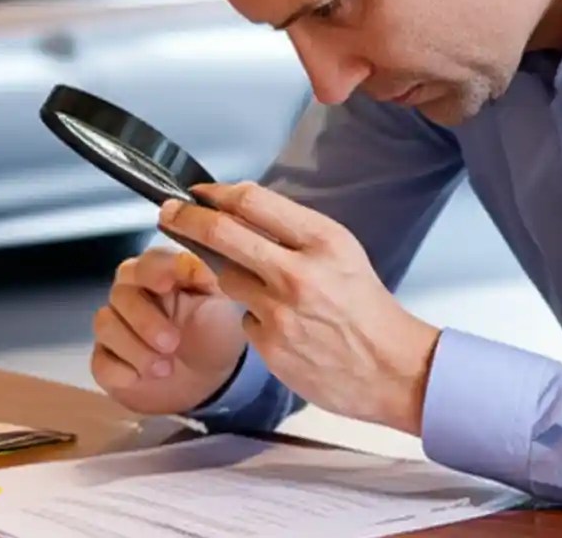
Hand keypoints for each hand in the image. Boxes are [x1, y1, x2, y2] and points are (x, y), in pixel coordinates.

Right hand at [91, 247, 247, 415]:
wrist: (209, 377)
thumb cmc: (214, 331)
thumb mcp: (225, 304)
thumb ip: (211, 282)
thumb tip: (197, 265)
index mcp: (160, 274)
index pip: (150, 262)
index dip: (155, 270)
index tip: (167, 285)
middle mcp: (130, 294)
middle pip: (121, 294)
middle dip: (145, 320)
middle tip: (171, 344)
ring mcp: (115, 327)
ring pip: (106, 325)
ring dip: (134, 349)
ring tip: (165, 369)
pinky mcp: (106, 361)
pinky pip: (99, 362)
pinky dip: (120, 371)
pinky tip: (141, 379)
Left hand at [158, 182, 442, 434]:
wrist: (393, 369)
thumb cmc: (366, 307)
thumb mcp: (340, 251)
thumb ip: (293, 230)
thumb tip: (239, 208)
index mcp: (321, 241)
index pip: (251, 201)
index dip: (215, 193)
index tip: (198, 192)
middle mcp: (298, 272)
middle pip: (220, 233)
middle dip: (185, 218)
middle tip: (168, 212)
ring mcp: (280, 312)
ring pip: (226, 277)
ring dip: (227, 273)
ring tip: (258, 282)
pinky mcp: (269, 346)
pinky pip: (244, 319)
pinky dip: (255, 317)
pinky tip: (284, 326)